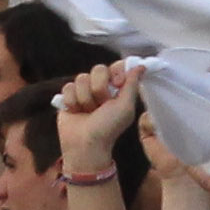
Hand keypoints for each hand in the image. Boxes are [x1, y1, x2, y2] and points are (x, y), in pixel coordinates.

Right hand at [49, 62, 138, 179]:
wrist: (85, 143)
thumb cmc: (108, 128)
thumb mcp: (125, 107)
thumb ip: (132, 84)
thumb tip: (141, 66)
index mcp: (117, 88)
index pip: (116, 66)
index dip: (115, 73)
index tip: (117, 84)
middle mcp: (101, 86)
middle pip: (98, 69)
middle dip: (99, 89)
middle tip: (101, 105)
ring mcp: (84, 91)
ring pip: (81, 78)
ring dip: (85, 98)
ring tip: (88, 111)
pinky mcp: (69, 96)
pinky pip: (68, 87)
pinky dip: (72, 101)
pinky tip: (76, 111)